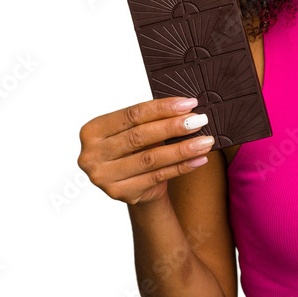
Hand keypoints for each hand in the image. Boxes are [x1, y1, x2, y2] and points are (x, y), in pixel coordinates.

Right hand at [77, 96, 214, 205]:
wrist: (133, 186)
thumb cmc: (135, 151)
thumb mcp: (134, 132)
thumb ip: (150, 120)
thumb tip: (185, 108)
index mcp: (92, 131)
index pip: (131, 114)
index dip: (162, 108)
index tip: (188, 103)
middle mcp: (92, 155)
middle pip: (140, 136)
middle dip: (174, 127)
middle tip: (199, 120)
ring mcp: (104, 177)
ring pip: (151, 158)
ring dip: (182, 149)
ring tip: (205, 141)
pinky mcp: (121, 193)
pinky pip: (157, 176)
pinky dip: (182, 167)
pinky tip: (199, 159)